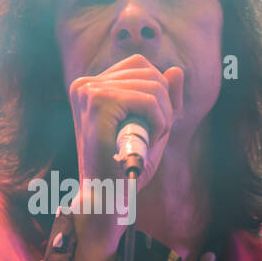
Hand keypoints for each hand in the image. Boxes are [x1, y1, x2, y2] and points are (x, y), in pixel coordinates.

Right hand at [68, 53, 183, 195]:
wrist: (105, 195)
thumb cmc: (124, 165)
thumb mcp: (150, 125)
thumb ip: (164, 98)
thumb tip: (177, 70)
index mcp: (88, 86)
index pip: (137, 65)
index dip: (157, 91)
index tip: (152, 122)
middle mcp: (84, 84)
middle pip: (147, 71)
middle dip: (164, 104)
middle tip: (155, 135)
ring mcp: (89, 91)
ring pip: (152, 85)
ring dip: (163, 116)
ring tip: (150, 140)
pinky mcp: (98, 103)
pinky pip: (148, 100)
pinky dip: (160, 121)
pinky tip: (151, 139)